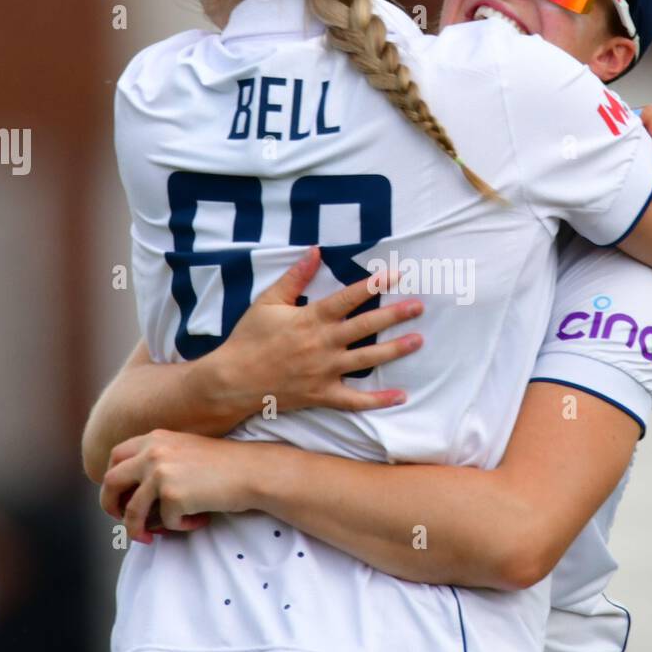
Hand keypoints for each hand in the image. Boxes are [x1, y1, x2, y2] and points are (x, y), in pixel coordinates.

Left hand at [101, 431, 262, 543]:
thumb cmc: (226, 465)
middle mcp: (152, 452)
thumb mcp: (186, 450)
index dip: (113, 479)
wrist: (254, 471)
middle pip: (110, 481)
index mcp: (155, 438)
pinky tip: (200, 519)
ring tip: (150, 536)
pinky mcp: (172, 495)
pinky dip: (180, 527)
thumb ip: (159, 461)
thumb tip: (133, 496)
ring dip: (136, 529)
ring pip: (131, 510)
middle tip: (120, 520)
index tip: (120, 497)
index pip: (115, 456)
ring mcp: (160, 473)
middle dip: (110, 506)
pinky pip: (165, 522)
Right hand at [200, 246, 424, 418]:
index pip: (348, 298)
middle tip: (419, 306)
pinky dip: (379, 400)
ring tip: (418, 340)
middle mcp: (323, 344)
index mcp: (311, 319)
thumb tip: (315, 251)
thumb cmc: (249, 338)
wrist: (232, 380)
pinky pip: (355, 400)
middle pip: (366, 326)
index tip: (395, 275)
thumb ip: (294, 277)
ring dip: (395, 350)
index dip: (372, 285)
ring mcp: (325, 371)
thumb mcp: (267, 302)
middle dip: (394, 314)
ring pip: (367, 359)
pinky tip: (401, 396)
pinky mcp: (323, 395)